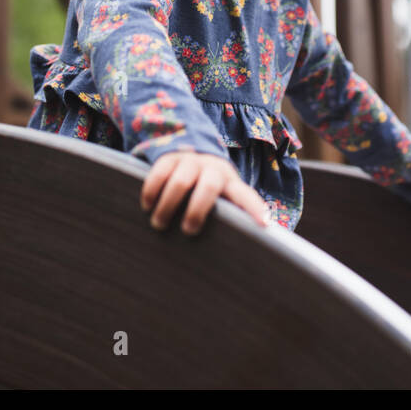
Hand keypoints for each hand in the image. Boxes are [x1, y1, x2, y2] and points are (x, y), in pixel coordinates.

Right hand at [141, 150, 269, 235]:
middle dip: (197, 210)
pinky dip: (151, 191)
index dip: (255, 209)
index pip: (245, 195)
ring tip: (159, 224)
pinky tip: (147, 206)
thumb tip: (241, 255)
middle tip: (188, 231)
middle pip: (209, 186)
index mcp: (230, 183)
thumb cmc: (208, 191)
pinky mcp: (168, 157)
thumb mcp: (221, 200)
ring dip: (168, 205)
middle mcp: (212, 169)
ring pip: (180, 182)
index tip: (263, 225)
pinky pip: (159, 173)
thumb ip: (228, 218)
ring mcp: (190, 161)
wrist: (191, 154)